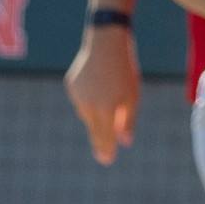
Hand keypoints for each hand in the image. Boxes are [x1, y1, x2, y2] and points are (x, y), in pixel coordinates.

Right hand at [65, 29, 139, 165]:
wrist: (106, 42)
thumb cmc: (125, 69)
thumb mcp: (133, 95)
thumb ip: (128, 120)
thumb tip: (125, 142)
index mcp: (104, 109)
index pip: (105, 135)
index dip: (106, 148)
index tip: (106, 161)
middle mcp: (87, 105)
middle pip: (94, 128)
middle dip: (100, 140)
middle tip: (103, 156)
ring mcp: (76, 95)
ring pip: (88, 113)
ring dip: (97, 115)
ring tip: (109, 105)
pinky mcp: (71, 84)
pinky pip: (82, 98)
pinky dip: (90, 99)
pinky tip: (98, 89)